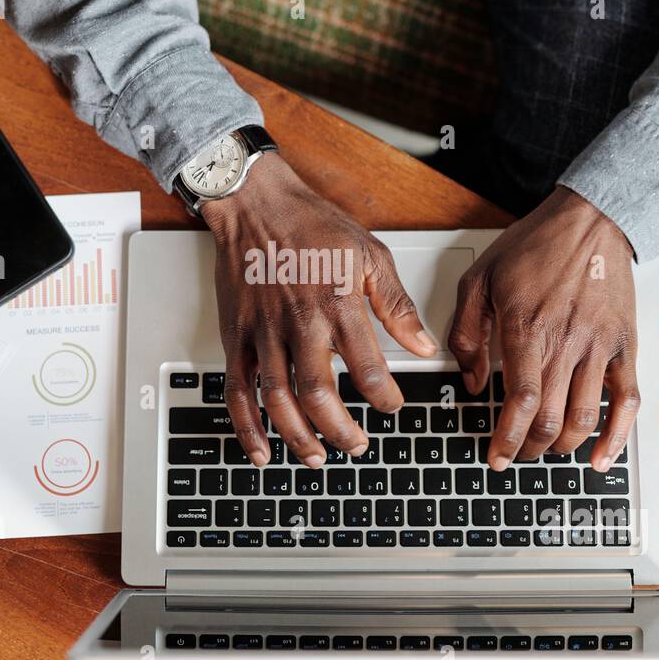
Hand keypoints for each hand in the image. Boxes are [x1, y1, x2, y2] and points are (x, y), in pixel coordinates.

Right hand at [202, 156, 435, 467]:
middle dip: (341, 430)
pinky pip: (237, 389)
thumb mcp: (369, 254)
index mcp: (337, 304)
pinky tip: (261, 450)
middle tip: (357, 445)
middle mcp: (298, 323)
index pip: (366, 368)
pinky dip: (247, 426)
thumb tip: (422, 344)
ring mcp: (263, 333)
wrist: (254, 202)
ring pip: (278, 399)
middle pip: (319, 394)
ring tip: (317, 456)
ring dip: (298, 436)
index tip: (393, 406)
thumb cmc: (311, 223)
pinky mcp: (236, 337)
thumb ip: (396, 305)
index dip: (384, 397)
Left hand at [449, 186, 639, 473]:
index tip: (496, 455)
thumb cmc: (535, 246)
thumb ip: (466, 332)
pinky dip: (615, 437)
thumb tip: (470, 381)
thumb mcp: (479, 278)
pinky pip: (627, 401)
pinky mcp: (624, 346)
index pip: (522, 399)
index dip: (507, 436)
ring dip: (562, 446)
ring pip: (585, 417)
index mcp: (527, 325)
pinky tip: (600, 459)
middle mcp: (567, 340)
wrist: (592, 219)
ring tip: (544, 448)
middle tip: (514, 452)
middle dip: (528, 446)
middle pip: (551, 417)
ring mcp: (600, 345)